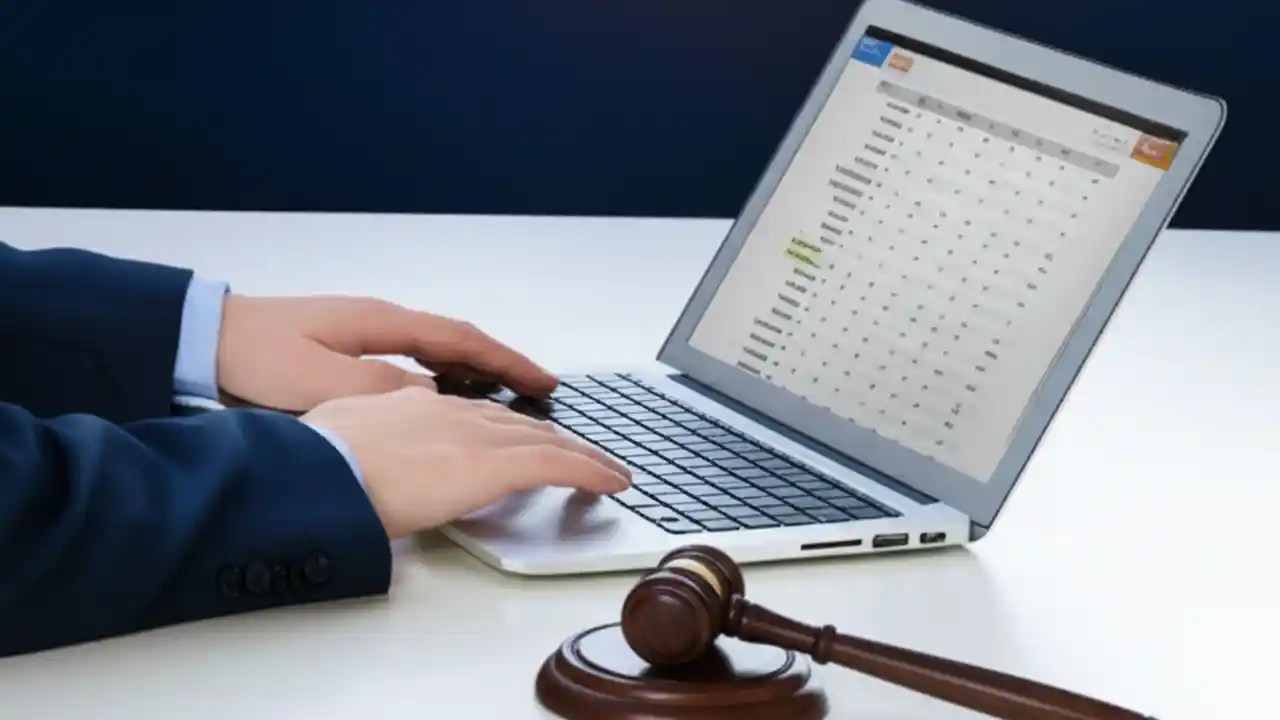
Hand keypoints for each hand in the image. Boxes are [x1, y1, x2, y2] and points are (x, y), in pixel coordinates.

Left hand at [216, 295, 556, 411]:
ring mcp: (364, 331)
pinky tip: (444, 394)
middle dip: (502, 363)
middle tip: (540, 387)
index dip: (507, 362)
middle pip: (458, 341)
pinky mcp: (346, 348)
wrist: (202, 340)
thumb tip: (434, 396)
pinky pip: (412, 358)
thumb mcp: (321, 383)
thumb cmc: (253, 359)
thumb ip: (381, 389)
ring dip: (474, 369)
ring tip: (505, 395)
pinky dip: (441, 373)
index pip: (462, 342)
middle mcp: (380, 321)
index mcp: (381, 324)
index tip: (543, 380)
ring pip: (437, 350)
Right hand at [301, 387, 631, 537]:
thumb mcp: (338, 445)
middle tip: (584, 456)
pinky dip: (589, 471)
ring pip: (545, 440)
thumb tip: (365, 466)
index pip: (475, 416)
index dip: (508, 431)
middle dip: (556, 440)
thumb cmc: (310, 469)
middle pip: (519, 424)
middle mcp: (449, 411)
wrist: (309, 474)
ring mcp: (470, 434)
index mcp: (411, 406)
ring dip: (582, 456)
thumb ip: (365, 448)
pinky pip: (556, 464)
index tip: (525, 442)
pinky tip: (611, 482)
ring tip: (607, 471)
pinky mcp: (489, 463)